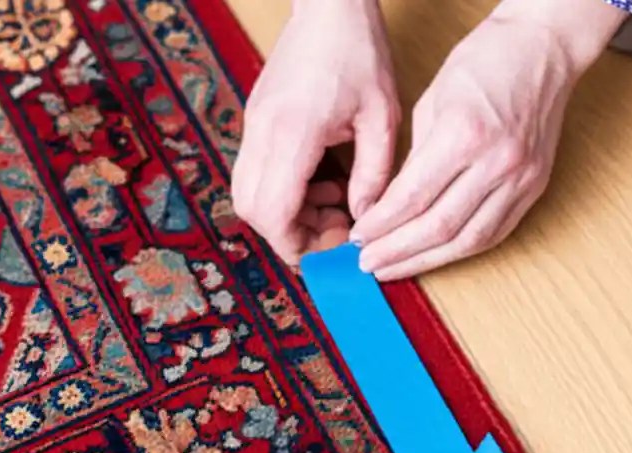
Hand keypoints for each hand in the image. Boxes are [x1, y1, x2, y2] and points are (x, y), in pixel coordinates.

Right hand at [233, 0, 398, 263]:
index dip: (295, 244)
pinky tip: (323, 181)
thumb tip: (365, 221)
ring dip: (287, 213)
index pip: (273, 212)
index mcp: (293, 133)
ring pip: (248, 194)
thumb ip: (373, 175)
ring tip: (336, 204)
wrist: (329, 4)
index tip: (329, 250)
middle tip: (335, 230)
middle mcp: (262, 132)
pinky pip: (256, 172)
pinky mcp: (256, 120)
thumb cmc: (359, 51)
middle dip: (289, 233)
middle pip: (251, 210)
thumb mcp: (382, 117)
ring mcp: (253, 126)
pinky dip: (284, 190)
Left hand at [353, 0, 625, 279]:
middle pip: (439, 227)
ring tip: (394, 268)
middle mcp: (496, 162)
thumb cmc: (486, 62)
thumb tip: (388, 205)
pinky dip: (460, 250)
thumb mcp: (430, 103)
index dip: (381, 224)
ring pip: (468, 240)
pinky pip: (494, 233)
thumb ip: (411, 159)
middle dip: (397, 251)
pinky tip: (434, 257)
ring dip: (427, 261)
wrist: (544, 48)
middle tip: (368, 263)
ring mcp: (520, 178)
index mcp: (464, 134)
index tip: (359, 237)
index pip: (413, 197)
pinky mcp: (534, 187)